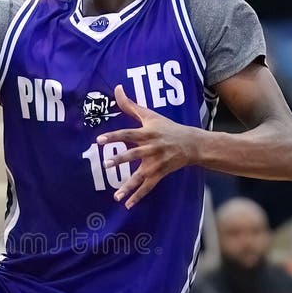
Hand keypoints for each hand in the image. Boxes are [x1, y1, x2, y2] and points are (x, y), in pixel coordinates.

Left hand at [96, 85, 197, 207]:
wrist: (192, 144)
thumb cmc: (167, 128)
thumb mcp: (150, 115)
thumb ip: (130, 105)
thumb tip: (117, 88)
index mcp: (147, 133)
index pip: (127, 134)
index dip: (113, 136)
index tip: (99, 140)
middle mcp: (151, 148)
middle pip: (133, 154)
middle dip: (120, 160)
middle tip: (105, 165)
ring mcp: (156, 163)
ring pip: (140, 175)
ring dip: (128, 186)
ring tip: (116, 195)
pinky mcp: (160, 173)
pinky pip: (148, 187)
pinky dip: (138, 196)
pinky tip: (127, 204)